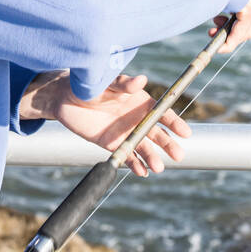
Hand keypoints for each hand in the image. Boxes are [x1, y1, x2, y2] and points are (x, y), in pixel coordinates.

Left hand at [22, 70, 190, 176]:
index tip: (185, 133)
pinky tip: (141, 172)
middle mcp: (136, 118)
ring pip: (144, 147)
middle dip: (168, 144)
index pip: (161, 112)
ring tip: (158, 167)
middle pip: (157, 133)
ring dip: (152, 157)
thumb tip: (141, 79)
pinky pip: (127, 156)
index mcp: (139, 101)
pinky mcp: (112, 144)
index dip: (174, 122)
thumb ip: (123, 84)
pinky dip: (135, 164)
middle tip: (179, 155)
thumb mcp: (106, 82)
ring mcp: (125, 132)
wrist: (64, 98)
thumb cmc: (89, 84)